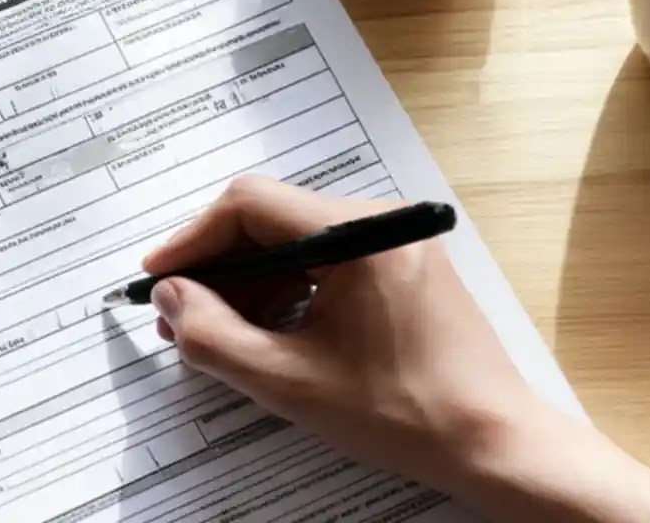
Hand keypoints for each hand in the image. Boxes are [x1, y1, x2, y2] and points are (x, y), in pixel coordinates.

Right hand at [142, 175, 535, 491]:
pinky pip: (325, 265)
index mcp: (359, 233)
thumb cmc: (405, 414)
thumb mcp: (288, 381)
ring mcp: (394, 243)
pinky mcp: (399, 269)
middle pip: (270, 221)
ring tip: (214, 334)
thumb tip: (170, 296)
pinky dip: (285, 294)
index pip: (250, 204)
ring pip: (294, 245)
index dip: (192, 239)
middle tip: (177, 315)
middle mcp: (379, 222)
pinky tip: (262, 335)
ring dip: (248, 285)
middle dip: (217, 269)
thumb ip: (213, 336)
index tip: (156, 277)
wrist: (493, 445)